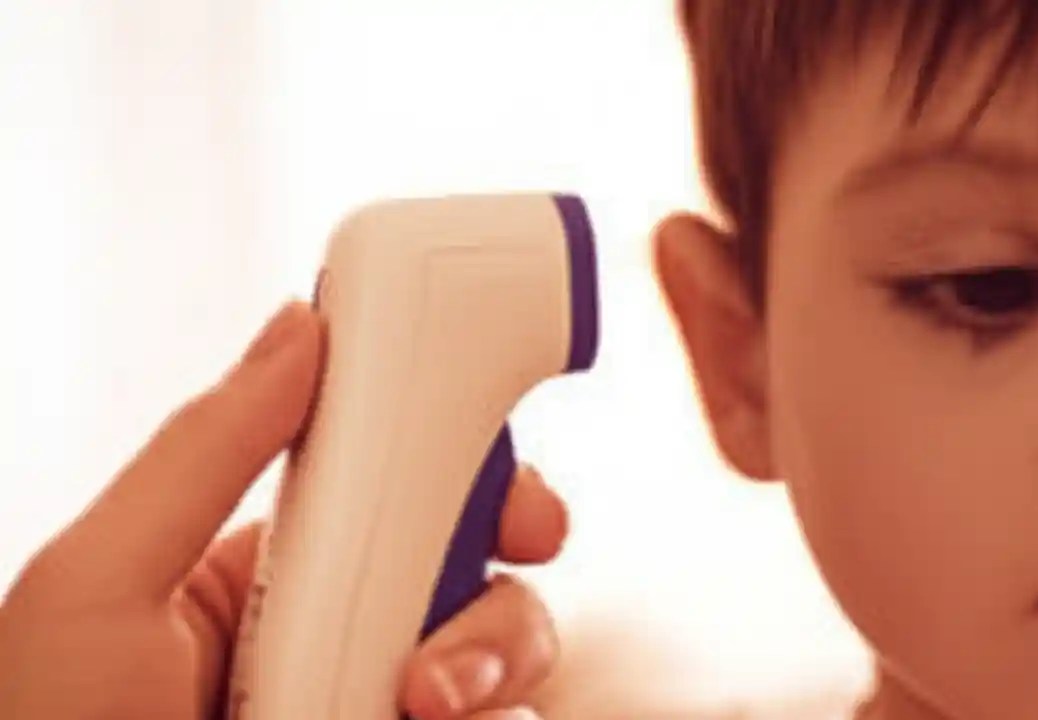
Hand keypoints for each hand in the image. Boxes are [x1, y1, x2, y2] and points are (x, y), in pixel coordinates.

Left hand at [0, 302, 564, 718]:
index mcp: (273, 564)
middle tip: (518, 548)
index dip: (466, 454)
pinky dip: (500, 712)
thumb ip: (206, 450)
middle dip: (516, 542)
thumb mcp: (99, 584)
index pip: (394, 474)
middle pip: (478, 549)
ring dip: (497, 652)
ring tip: (422, 702)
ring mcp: (384, 701)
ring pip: (509, 640)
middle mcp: (344, 628)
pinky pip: (508, 716)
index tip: (502, 466)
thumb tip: (298, 327)